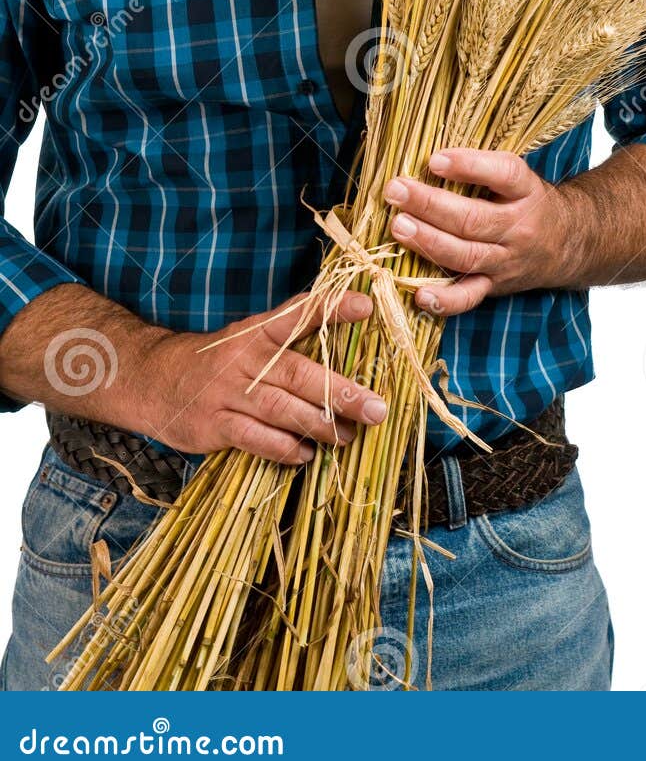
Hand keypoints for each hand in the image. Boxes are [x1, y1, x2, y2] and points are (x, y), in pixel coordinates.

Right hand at [140, 289, 384, 464]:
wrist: (153, 380)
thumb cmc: (218, 361)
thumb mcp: (248, 338)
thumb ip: (291, 341)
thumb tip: (348, 353)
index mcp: (257, 331)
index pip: (298, 314)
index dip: (332, 308)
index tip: (366, 306)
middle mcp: (245, 359)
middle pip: (299, 373)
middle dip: (341, 392)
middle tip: (376, 408)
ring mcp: (228, 393)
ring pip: (282, 410)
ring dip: (320, 426)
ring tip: (349, 437)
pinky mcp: (215, 425)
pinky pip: (257, 439)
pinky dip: (285, 449)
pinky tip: (307, 454)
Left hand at [382, 147, 573, 314]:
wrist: (566, 243)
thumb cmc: (527, 201)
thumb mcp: (518, 177)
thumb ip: (482, 166)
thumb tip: (429, 157)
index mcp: (526, 191)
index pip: (503, 174)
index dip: (469, 166)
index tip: (434, 160)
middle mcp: (519, 228)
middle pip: (474, 219)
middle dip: (430, 204)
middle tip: (396, 191)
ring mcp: (507, 261)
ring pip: (466, 255)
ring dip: (428, 241)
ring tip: (398, 225)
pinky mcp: (495, 286)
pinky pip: (469, 297)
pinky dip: (444, 299)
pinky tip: (419, 293)